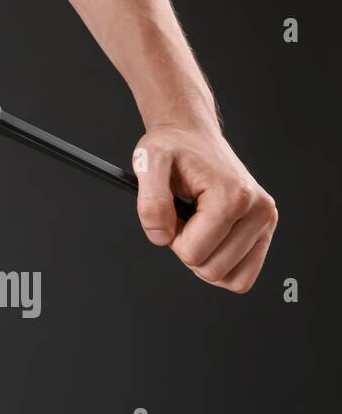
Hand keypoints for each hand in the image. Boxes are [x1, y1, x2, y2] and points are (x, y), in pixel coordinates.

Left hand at [132, 121, 277, 292]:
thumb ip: (149, 203)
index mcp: (233, 195)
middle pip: (212, 270)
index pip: (193, 253)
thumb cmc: (173, 147)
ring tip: (197, 223)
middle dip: (188, 248)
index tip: (172, 212)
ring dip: (204, 256)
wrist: (191, 135)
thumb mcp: (148, 163)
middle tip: (184, 215)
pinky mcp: (265, 230)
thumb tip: (161, 238)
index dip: (171, 238)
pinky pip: (243, 276)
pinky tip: (210, 236)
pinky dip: (221, 264)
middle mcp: (259, 210)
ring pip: (230, 278)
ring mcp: (266, 221)